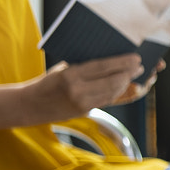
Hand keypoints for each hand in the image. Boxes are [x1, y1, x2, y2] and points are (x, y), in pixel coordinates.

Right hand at [27, 55, 148, 119]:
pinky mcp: (85, 111)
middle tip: (139, 66)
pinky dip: (118, 92)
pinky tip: (123, 85)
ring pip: (113, 92)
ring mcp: (82, 103)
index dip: (122, 63)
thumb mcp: (64, 69)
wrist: (31, 105)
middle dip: (129, 73)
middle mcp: (77, 90)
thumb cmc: (48, 82)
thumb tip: (112, 59)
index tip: (135, 58)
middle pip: (112, 81)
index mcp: (70, 75)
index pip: (102, 67)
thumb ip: (85, 66)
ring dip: (126, 83)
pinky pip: (107, 100)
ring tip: (134, 75)